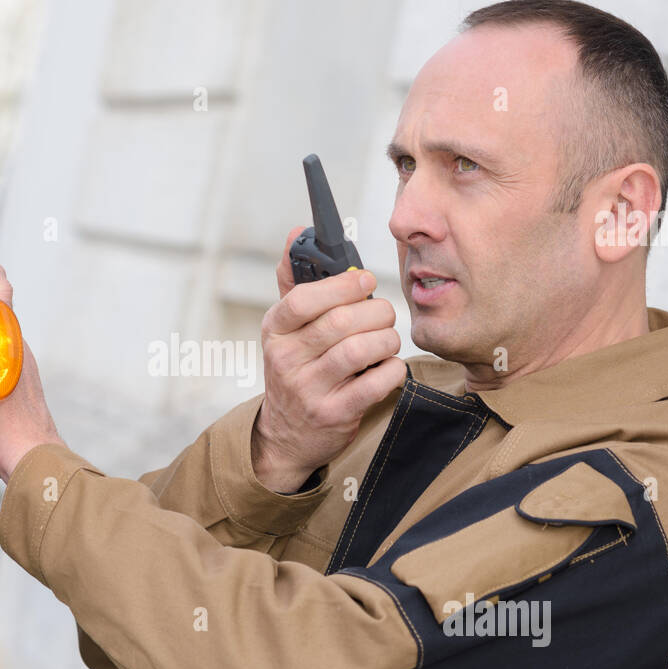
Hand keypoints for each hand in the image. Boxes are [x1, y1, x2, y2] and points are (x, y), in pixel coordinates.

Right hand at [251, 227, 406, 492]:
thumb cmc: (295, 369)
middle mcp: (287, 360)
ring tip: (387, 339)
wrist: (286, 436)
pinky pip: (375, 383)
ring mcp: (309, 389)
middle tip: (384, 314)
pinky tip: (389, 366)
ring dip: (386, 339)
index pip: (303, 299)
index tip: (365, 280)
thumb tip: (298, 232)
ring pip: (360, 350)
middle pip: (341, 322)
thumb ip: (294, 280)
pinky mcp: (334, 415)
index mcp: (275, 331)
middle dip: (375, 312)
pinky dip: (392, 369)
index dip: (341, 285)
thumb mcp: (285, 328)